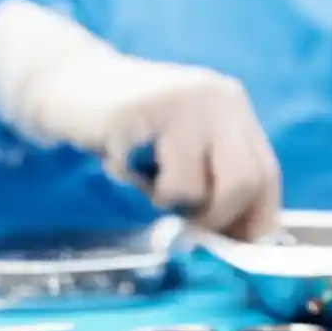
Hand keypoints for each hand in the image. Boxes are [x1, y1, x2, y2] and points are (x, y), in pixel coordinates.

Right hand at [0, 0, 280, 239]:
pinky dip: (129, 184)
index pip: (266, 174)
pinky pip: (146, 178)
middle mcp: (214, 98)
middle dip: (214, 219)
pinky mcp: (137, 114)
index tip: (231, 250)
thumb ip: (213, 177)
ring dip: (161, 200)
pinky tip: (117, 160)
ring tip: (140, 175)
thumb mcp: (183, 144)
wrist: (65, 80)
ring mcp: (178, 102)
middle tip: (182, 222)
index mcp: (231, 106)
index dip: (253, 222)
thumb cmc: (127, 128)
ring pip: (192, 188)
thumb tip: (243, 243)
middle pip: (244, 182)